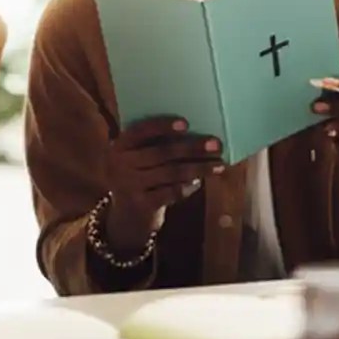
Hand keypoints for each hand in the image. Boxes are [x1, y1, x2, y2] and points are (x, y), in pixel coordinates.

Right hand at [104, 116, 223, 253]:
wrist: (127, 214)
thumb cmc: (141, 175)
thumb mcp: (139, 156)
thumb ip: (157, 143)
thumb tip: (198, 131)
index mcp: (120, 145)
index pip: (140, 130)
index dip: (163, 126)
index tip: (186, 123)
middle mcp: (120, 164)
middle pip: (162, 152)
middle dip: (192, 148)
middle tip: (216, 144)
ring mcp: (129, 185)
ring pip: (171, 173)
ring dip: (198, 168)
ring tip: (219, 164)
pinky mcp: (141, 205)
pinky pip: (172, 192)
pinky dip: (189, 186)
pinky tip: (202, 181)